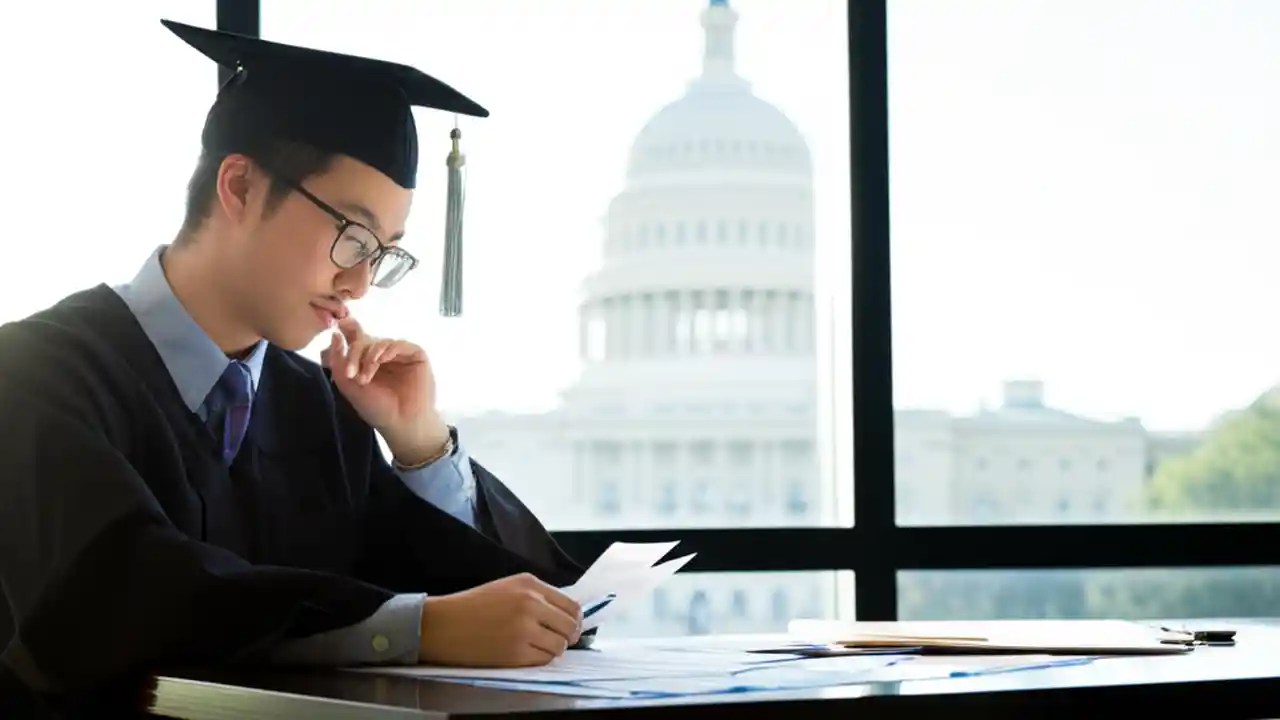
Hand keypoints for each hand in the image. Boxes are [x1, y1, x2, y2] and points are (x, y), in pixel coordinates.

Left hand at [320, 316, 448, 461]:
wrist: (402, 424)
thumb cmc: (376, 409)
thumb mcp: (348, 385)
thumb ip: (338, 360)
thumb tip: (335, 334)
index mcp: (366, 360)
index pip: (354, 338)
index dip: (346, 331)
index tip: (336, 327)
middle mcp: (382, 354)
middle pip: (364, 340)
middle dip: (354, 354)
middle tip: (350, 375)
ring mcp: (399, 354)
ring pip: (379, 342)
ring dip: (369, 357)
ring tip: (364, 379)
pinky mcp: (415, 355)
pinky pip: (399, 344)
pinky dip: (387, 350)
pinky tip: (382, 361)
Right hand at [418, 573, 583, 666]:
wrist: (444, 624)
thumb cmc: (473, 606)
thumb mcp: (508, 587)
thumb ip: (538, 596)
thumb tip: (565, 614)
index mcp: (530, 584)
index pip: (572, 605)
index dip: (575, 620)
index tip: (571, 627)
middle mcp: (531, 604)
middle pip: (571, 626)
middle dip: (569, 637)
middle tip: (559, 641)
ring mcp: (524, 629)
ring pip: (560, 646)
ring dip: (554, 649)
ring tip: (537, 647)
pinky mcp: (516, 653)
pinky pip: (544, 660)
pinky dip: (540, 659)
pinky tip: (526, 653)